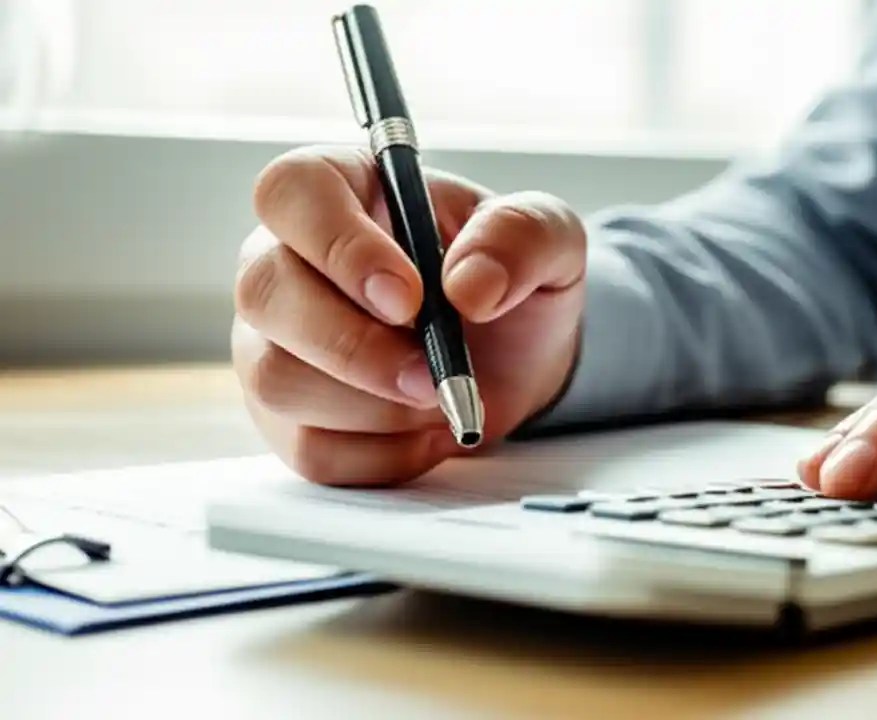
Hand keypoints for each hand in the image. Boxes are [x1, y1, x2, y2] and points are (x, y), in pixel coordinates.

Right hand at [232, 146, 584, 484]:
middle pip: (264, 293)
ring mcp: (272, 342)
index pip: (292, 191)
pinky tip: (425, 432)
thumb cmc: (508, 275)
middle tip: (433, 375)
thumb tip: (470, 285)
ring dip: (375, 407)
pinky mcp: (285, 417)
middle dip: (356, 346)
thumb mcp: (546, 235)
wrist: (515, 355)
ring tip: (441, 395)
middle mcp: (285, 258)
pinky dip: (383, 455)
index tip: (409, 297)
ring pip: (278, 380)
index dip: (340, 245)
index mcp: (341, 187)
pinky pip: (308, 448)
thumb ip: (521, 236)